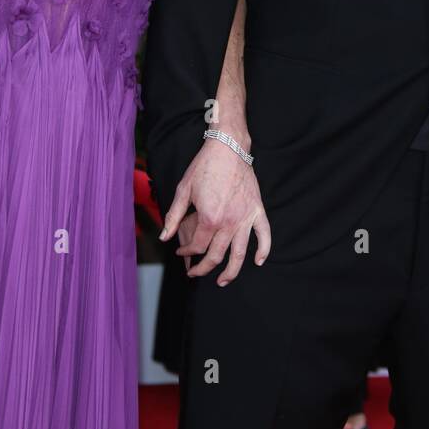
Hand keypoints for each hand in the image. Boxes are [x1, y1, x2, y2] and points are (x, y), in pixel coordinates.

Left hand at [160, 138, 270, 284]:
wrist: (227, 148)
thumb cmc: (204, 166)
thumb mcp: (183, 190)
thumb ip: (173, 216)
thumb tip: (164, 237)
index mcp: (209, 218)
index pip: (197, 247)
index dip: (186, 253)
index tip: (181, 252)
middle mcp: (228, 222)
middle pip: (216, 256)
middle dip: (203, 268)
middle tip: (195, 273)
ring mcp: (245, 218)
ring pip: (240, 254)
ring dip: (231, 271)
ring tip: (223, 281)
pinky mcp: (257, 210)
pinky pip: (264, 235)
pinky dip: (264, 250)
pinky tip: (258, 261)